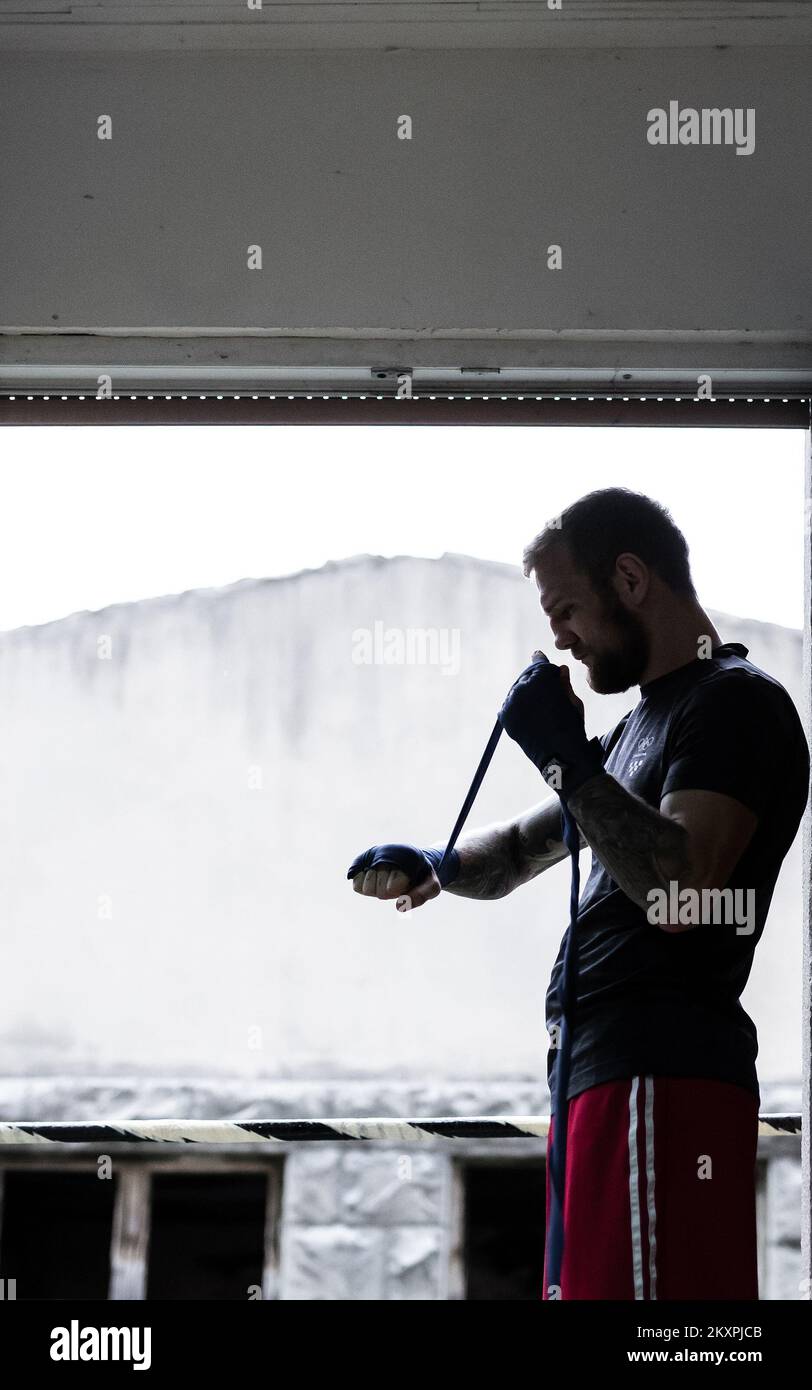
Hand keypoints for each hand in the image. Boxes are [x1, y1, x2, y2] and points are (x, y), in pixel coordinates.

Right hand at [347, 843, 442, 910]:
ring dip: (378, 891)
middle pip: (381, 892)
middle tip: (397, 884)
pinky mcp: (361, 860)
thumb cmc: (421, 876)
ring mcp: (373, 855)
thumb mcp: (431, 886)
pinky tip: (375, 881)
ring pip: (367, 889)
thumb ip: (421, 895)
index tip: (407, 884)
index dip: (399, 892)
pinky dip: (365, 888)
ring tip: (387, 881)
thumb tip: (399, 906)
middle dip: (390, 894)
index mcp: (407, 856)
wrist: (411, 860)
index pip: (392, 888)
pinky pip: (356, 885)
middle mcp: (387, 852)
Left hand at [498, 651, 601, 797]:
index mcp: (542, 678)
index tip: (542, 659)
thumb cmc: (572, 727)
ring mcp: (511, 702)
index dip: (544, 663)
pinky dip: (517, 707)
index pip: (539, 663)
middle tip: (545, 690)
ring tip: (539, 706)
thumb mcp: (573, 702)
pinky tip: (530, 715)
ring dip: (526, 694)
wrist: (559, 756)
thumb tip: (560, 669)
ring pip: (517, 690)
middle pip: (527, 677)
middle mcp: (523, 686)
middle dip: (536, 680)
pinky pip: (510, 705)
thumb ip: (563, 683)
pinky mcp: (505, 716)